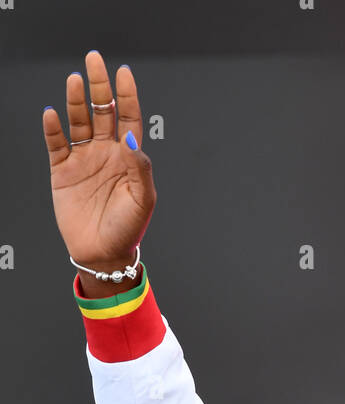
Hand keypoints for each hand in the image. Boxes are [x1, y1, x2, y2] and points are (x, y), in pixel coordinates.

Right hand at [43, 49, 155, 271]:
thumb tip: (129, 137)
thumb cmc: (128, 229)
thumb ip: (140, 167)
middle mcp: (104, 152)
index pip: (127, 117)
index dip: (126, 94)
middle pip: (101, 110)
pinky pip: (56, 144)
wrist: (103, 254)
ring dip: (75, 101)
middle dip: (99, 85)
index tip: (123, 72)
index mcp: (127, 157)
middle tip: (94, 59)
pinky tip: (53, 114)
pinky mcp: (62, 171)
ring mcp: (83, 159)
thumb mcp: (143, 200)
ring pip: (78, 121)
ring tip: (75, 81)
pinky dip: (53, 128)